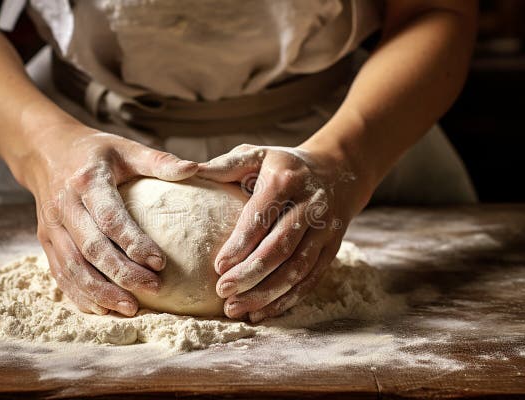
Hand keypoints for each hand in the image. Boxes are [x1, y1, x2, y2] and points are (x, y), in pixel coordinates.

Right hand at [18, 124, 197, 316]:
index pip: (110, 218)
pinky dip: (80, 295)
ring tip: (130, 308)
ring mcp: (51, 227)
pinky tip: (103, 309)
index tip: (160, 263)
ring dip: (100, 292)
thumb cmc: (94, 152)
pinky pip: (61, 274)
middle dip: (122, 273)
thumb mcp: (125, 148)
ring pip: (73, 267)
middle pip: (92, 248)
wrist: (45, 151)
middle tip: (153, 290)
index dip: (134, 242)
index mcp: (87, 181)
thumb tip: (195, 168)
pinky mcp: (45, 241)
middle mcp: (64, 207)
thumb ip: (158, 161)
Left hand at [197, 144, 371, 321]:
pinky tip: (261, 313)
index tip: (218, 266)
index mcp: (286, 179)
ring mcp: (325, 229)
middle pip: (281, 246)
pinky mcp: (332, 249)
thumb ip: (224, 166)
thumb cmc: (282, 165)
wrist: (337, 170)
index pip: (262, 215)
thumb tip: (187, 170)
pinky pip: (310, 280)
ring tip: (235, 308)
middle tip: (222, 291)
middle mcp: (311, 205)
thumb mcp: (256, 155)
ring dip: (266, 293)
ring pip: (297, 268)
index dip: (241, 242)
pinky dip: (286, 300)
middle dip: (251, 273)